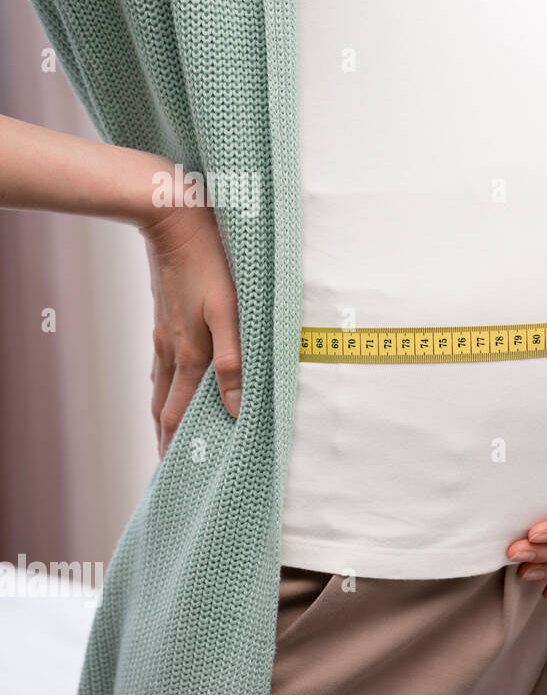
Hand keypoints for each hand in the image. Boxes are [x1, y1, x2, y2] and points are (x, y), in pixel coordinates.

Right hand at [140, 206, 241, 457]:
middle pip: (165, 407)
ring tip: (167, 437)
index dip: (177, 446)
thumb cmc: (210, 265)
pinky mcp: (165, 317)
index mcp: (189, 356)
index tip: (177, 474)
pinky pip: (162, 364)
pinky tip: (167, 385)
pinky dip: (164, 386)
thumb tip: (237, 408)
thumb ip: (234, 361)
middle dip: (168, 440)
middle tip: (170, 468)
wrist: (173, 220)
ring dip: (164, 415)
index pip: (179, 415)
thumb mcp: (230, 313)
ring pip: (161, 386)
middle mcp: (171, 351)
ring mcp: (164, 334)